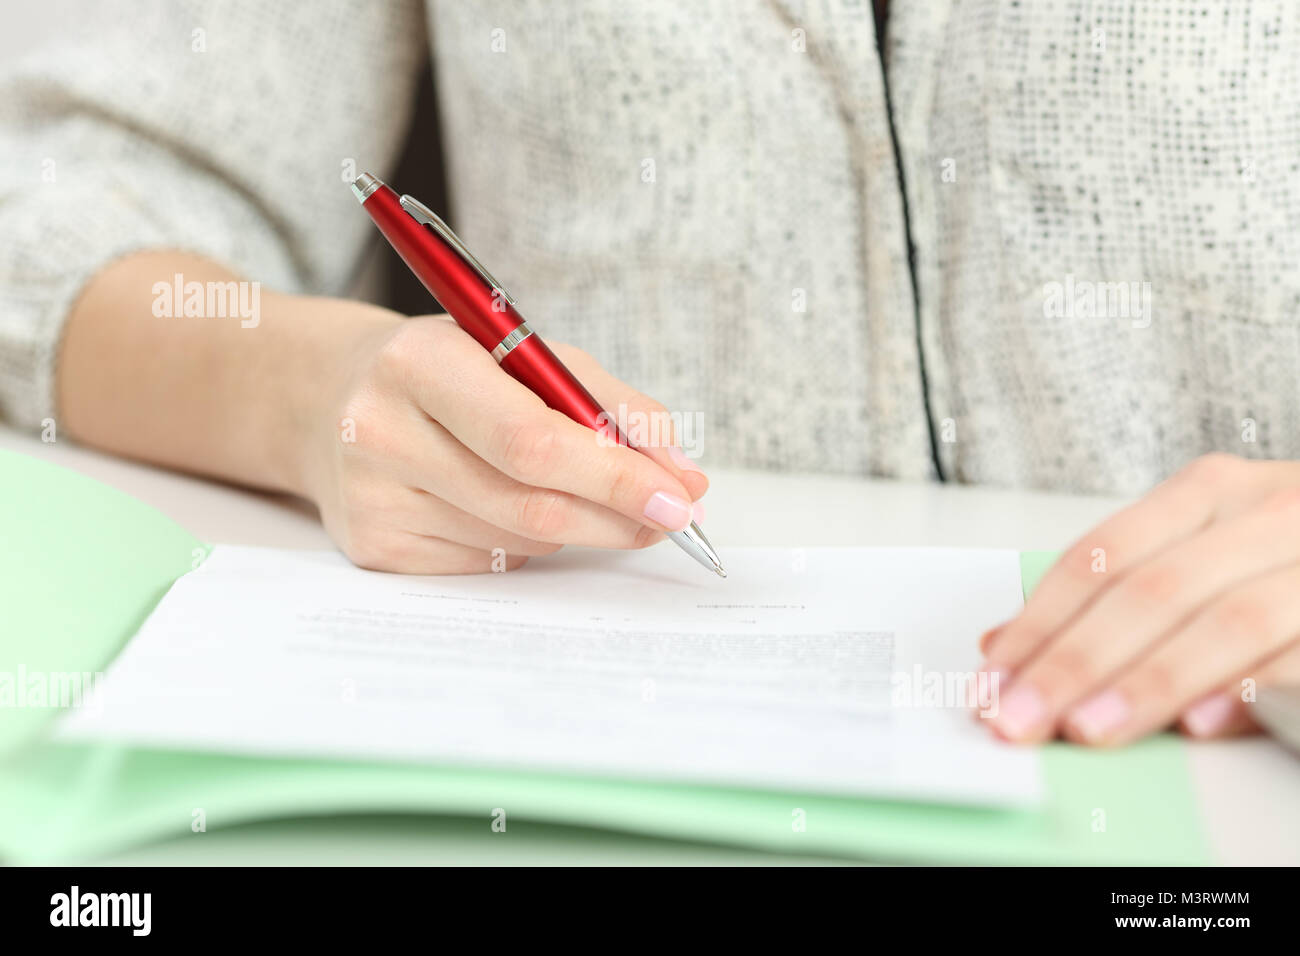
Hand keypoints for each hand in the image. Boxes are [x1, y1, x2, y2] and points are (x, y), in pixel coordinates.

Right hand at [299, 312, 707, 573]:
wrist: (329, 397)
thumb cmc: (448, 369)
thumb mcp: (524, 353)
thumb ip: (611, 405)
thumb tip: (681, 475)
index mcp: (420, 361)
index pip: (532, 439)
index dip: (614, 476)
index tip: (678, 495)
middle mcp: (380, 431)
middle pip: (529, 503)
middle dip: (616, 515)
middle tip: (668, 515)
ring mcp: (372, 499)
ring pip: (519, 539)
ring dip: (573, 523)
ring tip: (572, 489)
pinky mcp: (374, 548)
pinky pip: (489, 563)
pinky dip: (526, 541)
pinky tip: (506, 503)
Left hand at [979, 453, 1299, 744]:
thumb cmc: (1288, 557)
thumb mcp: (1204, 555)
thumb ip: (1117, 594)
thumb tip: (1003, 645)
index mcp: (1211, 492)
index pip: (1102, 555)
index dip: (1041, 620)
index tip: (991, 677)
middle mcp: (1266, 511)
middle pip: (1148, 589)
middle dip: (1072, 661)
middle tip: (1017, 720)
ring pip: (1221, 619)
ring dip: (1146, 682)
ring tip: (1087, 730)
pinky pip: (1299, 647)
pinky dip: (1245, 685)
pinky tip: (1200, 723)